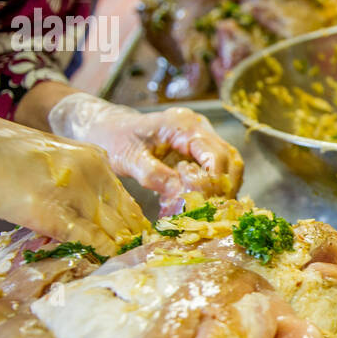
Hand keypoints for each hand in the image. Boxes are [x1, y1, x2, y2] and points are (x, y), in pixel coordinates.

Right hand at [0, 79, 146, 254]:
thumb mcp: (52, 161)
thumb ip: (77, 186)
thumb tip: (92, 222)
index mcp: (95, 159)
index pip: (127, 201)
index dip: (136, 227)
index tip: (144, 247)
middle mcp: (92, 174)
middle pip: (125, 218)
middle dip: (134, 244)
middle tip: (144, 266)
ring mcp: (74, 192)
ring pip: (112, 230)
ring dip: (121, 252)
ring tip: (130, 271)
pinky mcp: (51, 212)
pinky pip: (87, 238)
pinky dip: (99, 253)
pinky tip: (105, 264)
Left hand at [48, 93, 242, 213]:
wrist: (107, 128)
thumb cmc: (113, 139)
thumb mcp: (128, 158)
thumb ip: (154, 175)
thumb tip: (180, 195)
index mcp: (182, 125)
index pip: (216, 155)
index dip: (214, 182)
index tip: (201, 204)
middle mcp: (199, 127)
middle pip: (229, 160)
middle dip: (222, 188)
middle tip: (207, 212)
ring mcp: (201, 137)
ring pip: (229, 165)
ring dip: (220, 189)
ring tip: (202, 209)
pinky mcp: (199, 149)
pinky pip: (217, 168)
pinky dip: (212, 187)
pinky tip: (196, 202)